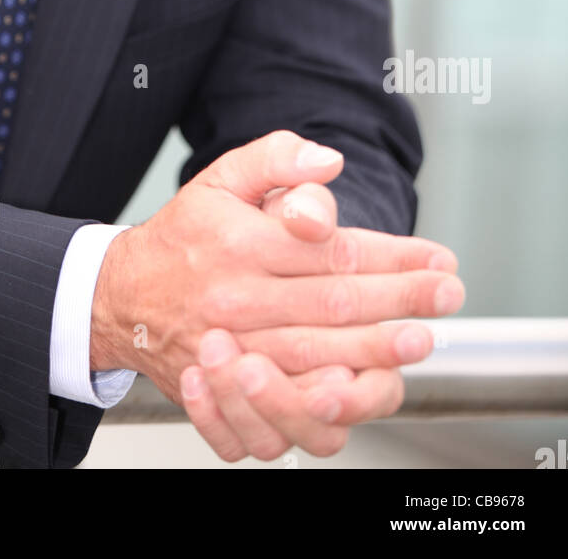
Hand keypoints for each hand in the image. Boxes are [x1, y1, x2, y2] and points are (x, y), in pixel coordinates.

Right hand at [179, 178, 456, 461]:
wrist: (120, 298)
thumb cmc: (183, 236)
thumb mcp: (220, 179)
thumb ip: (274, 158)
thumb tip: (328, 161)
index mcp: (240, 244)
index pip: (330, 250)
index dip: (391, 255)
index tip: (437, 257)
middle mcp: (235, 299)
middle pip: (330, 304)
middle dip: (399, 302)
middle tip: (447, 297)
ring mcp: (226, 351)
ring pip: (310, 357)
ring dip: (372, 352)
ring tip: (419, 343)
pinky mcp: (220, 393)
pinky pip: (274, 410)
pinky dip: (318, 408)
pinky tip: (357, 391)